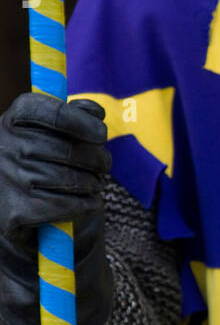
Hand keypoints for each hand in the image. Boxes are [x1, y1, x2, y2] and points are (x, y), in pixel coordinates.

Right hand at [0, 94, 112, 324]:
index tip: (101, 134)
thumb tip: (94, 112)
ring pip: (68, 179)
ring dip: (92, 183)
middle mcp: (4, 145)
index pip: (52, 113)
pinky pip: (63, 206)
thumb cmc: (42, 160)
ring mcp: (5, 179)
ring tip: (94, 184)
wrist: (14, 208)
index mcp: (15, 117)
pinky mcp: (11, 212)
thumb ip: (76, 116)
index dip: (81, 122)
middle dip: (97, 159)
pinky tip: (87, 202)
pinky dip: (83, 205)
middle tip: (105, 165)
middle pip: (68, 150)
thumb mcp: (53, 132)